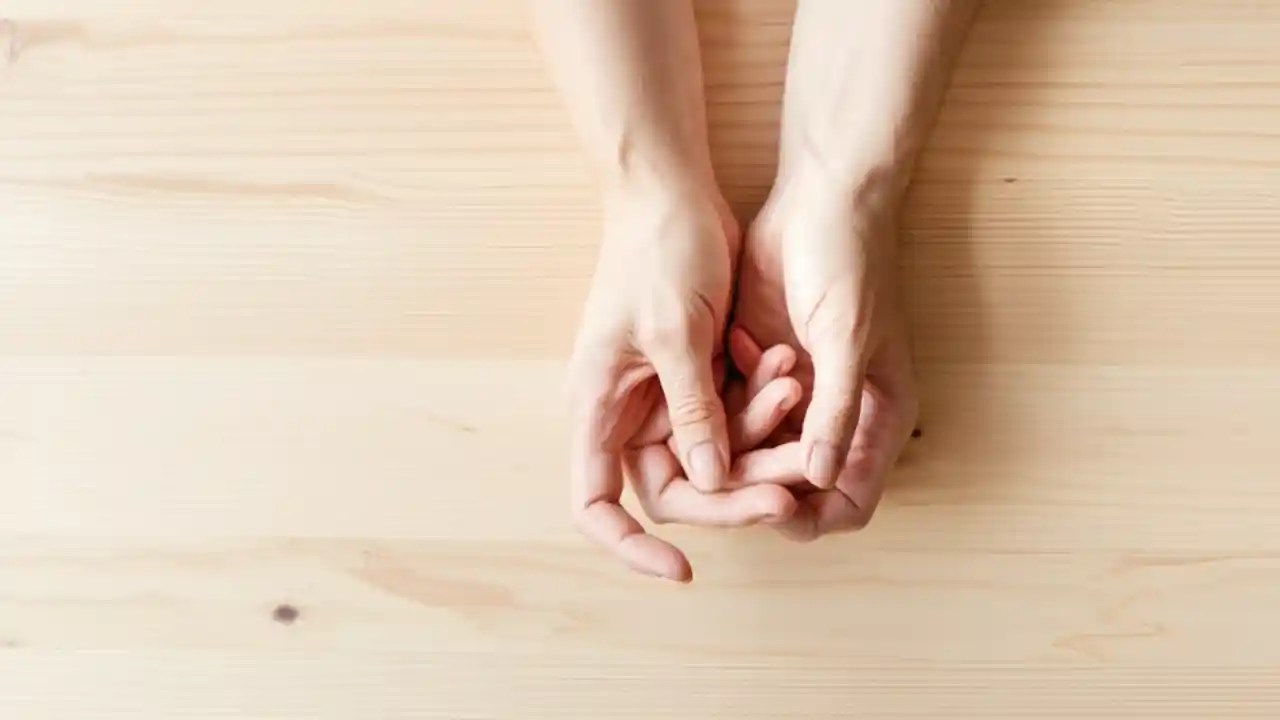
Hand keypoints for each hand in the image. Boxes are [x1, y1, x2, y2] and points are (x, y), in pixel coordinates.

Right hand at [569, 182, 781, 578]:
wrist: (670, 188)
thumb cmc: (659, 250)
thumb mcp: (676, 333)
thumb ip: (692, 411)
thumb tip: (711, 481)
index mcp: (598, 405)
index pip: (596, 502)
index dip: (628, 546)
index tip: (681, 570)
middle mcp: (624, 409)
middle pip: (675, 487)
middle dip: (733, 494)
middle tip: (789, 494)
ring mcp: (660, 393)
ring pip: (714, 454)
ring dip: (758, 441)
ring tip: (796, 391)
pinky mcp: (694, 373)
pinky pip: (731, 415)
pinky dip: (760, 406)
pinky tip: (788, 373)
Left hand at [730, 173, 919, 539]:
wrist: (821, 199)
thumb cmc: (850, 263)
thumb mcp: (846, 339)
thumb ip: (835, 412)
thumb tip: (817, 480)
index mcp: (877, 417)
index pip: (846, 501)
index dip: (810, 516)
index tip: (767, 505)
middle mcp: (837, 416)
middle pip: (792, 483)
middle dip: (758, 476)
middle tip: (722, 458)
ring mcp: (797, 395)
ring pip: (756, 449)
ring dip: (738, 432)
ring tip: (735, 377)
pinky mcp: (760, 368)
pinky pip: (734, 408)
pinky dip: (725, 396)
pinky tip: (731, 347)